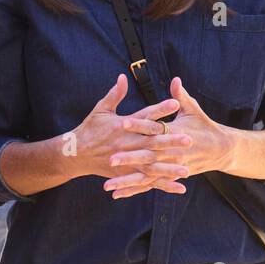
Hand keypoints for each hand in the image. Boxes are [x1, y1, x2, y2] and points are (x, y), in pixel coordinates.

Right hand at [70, 75, 190, 197]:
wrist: (76, 154)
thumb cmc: (89, 129)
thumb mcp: (101, 109)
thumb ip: (114, 94)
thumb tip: (122, 76)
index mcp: (123, 126)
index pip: (145, 116)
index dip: (160, 109)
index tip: (175, 103)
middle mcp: (127, 143)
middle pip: (152, 142)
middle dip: (170, 141)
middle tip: (188, 139)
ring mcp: (127, 161)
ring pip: (152, 165)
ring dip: (170, 168)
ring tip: (187, 168)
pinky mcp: (127, 173)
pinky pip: (148, 181)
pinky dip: (164, 185)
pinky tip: (180, 187)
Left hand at [104, 77, 234, 198]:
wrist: (220, 150)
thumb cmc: (204, 126)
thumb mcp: (193, 109)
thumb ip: (181, 96)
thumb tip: (175, 79)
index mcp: (174, 132)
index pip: (154, 127)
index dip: (138, 124)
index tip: (122, 122)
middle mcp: (172, 152)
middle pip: (148, 155)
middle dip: (129, 158)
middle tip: (111, 158)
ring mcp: (171, 166)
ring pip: (146, 175)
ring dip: (127, 180)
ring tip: (108, 185)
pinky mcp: (170, 176)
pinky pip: (150, 185)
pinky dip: (134, 190)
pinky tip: (118, 194)